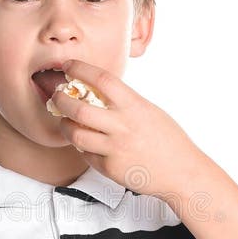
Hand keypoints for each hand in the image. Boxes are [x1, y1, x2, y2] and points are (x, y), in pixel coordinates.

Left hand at [51, 58, 203, 200]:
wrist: (181, 172)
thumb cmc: (168, 139)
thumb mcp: (149, 111)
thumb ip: (124, 102)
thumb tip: (96, 91)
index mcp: (134, 106)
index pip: (101, 80)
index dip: (80, 69)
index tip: (68, 66)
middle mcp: (123, 126)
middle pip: (79, 109)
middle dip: (61, 100)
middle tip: (56, 96)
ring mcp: (115, 149)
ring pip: (75, 135)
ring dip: (65, 126)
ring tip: (65, 122)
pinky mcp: (110, 168)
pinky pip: (86, 155)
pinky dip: (81, 147)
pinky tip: (85, 142)